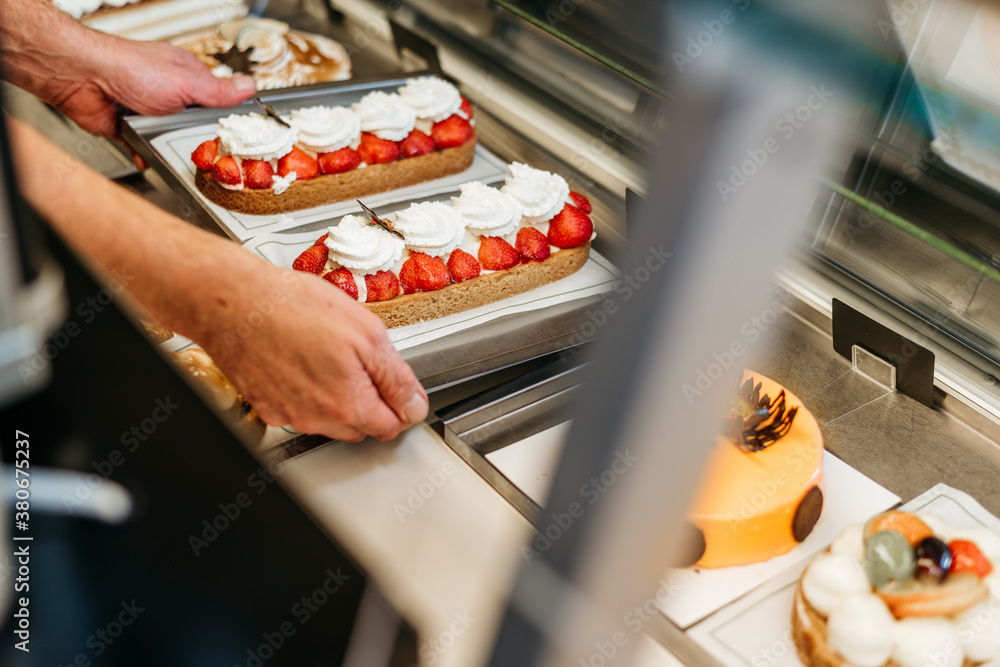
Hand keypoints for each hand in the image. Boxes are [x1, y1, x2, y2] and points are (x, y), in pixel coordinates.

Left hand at [53, 39, 256, 139]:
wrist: (82, 79)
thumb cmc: (128, 68)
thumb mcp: (185, 82)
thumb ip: (218, 91)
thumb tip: (249, 87)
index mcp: (187, 77)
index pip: (218, 101)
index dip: (228, 119)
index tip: (241, 138)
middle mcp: (169, 94)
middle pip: (195, 126)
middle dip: (200, 140)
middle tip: (212, 156)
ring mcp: (150, 112)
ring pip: (171, 140)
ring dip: (172, 148)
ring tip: (179, 155)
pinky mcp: (131, 129)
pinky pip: (146, 149)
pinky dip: (148, 156)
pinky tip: (151, 157)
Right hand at [199, 265, 428, 441]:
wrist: (234, 302)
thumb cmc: (293, 308)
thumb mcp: (368, 333)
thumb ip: (396, 377)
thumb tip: (414, 406)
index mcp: (350, 404)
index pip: (393, 425)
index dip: (401, 402)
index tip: (397, 383)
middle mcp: (318, 419)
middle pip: (362, 427)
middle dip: (371, 400)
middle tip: (362, 360)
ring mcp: (289, 416)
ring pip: (331, 421)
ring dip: (339, 397)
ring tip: (329, 355)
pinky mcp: (267, 406)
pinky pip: (300, 410)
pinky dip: (308, 393)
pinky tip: (304, 361)